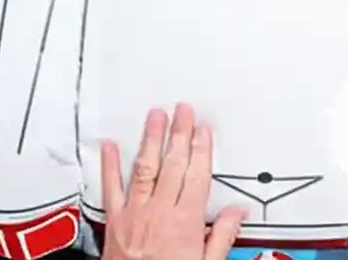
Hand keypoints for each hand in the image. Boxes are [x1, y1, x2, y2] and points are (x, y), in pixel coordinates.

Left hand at [101, 104, 248, 259]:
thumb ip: (221, 237)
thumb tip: (237, 214)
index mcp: (185, 223)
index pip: (196, 177)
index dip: (201, 150)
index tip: (204, 130)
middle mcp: (159, 213)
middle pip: (172, 165)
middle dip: (179, 134)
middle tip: (183, 110)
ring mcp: (135, 214)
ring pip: (144, 169)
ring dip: (150, 139)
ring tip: (155, 116)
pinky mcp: (115, 221)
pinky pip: (111, 188)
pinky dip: (109, 165)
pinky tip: (109, 146)